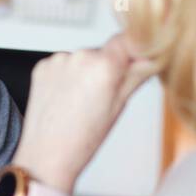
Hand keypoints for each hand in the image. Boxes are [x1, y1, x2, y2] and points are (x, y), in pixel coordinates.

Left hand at [12, 34, 155, 195]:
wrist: (47, 155)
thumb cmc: (83, 139)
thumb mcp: (119, 106)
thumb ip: (137, 75)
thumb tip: (153, 57)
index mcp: (103, 66)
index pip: (128, 40)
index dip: (136, 49)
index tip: (140, 58)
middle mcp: (79, 56)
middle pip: (104, 52)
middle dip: (109, 67)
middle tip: (105, 95)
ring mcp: (58, 60)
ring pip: (83, 59)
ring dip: (87, 72)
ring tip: (82, 102)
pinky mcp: (42, 67)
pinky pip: (64, 65)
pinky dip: (68, 76)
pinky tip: (67, 99)